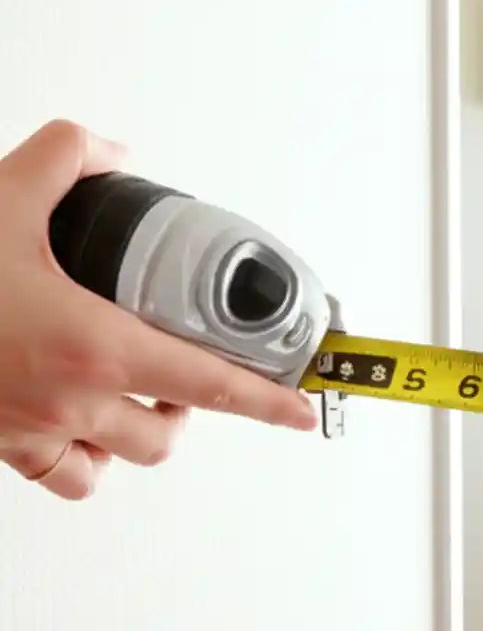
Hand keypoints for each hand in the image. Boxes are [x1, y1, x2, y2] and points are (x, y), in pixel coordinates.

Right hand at [0, 120, 316, 499]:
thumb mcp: (4, 195)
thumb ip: (69, 159)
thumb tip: (110, 151)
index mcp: (95, 346)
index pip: (211, 383)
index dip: (268, 400)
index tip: (304, 410)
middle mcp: (75, 403)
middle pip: (173, 431)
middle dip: (193, 406)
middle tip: (185, 367)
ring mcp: (37, 433)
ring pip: (124, 462)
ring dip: (142, 434)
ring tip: (135, 394)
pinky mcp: (2, 449)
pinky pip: (68, 479)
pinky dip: (88, 460)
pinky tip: (82, 423)